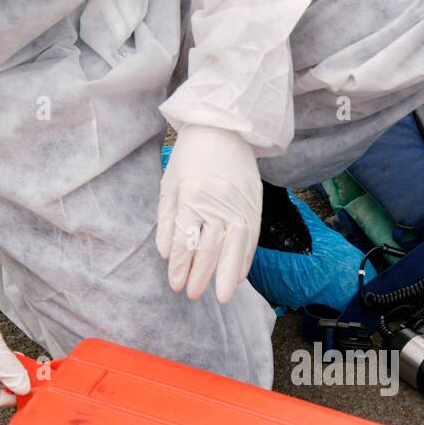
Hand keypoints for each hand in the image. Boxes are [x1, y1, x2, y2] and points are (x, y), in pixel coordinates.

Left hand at [156, 125, 261, 302]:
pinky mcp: (255, 205)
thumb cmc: (192, 156)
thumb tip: (168, 255)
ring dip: (227, 275)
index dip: (180, 267)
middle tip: (193, 295)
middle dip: (201, 276)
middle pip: (210, 249)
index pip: (185, 242)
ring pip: (234, 248)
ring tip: (223, 296)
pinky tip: (239, 276)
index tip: (176, 285)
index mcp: (192, 197)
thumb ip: (169, 221)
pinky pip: (251, 239)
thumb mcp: (170, 185)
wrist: (225, 128)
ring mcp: (240, 205)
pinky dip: (245, 260)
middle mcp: (217, 203)